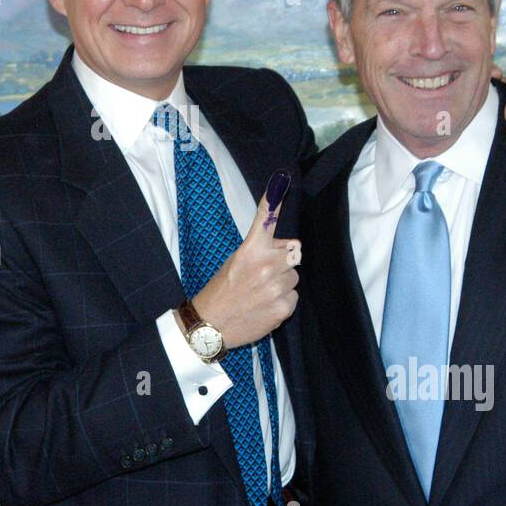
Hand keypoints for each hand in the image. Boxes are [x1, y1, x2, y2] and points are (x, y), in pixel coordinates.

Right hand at [189, 176, 301, 349]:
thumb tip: (286, 247)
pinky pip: (293, 297)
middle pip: (291, 254)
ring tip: (261, 292)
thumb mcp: (234, 261)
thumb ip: (260, 251)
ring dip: (283, 282)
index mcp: (250, 250)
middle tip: (262, 274)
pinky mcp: (283, 307)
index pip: (266, 220)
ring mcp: (276, 287)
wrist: (211, 326)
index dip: (275, 199)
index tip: (282, 180)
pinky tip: (265, 306)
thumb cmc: (221, 291)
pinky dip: (282, 301)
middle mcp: (266, 265)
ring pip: (294, 277)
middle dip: (282, 261)